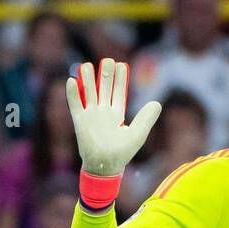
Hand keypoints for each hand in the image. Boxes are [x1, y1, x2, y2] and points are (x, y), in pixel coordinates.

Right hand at [66, 58, 160, 176]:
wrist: (105, 167)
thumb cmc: (122, 153)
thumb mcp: (138, 134)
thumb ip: (146, 118)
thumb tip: (157, 103)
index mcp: (117, 114)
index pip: (118, 92)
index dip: (120, 79)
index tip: (121, 64)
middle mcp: (103, 112)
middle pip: (103, 88)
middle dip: (105, 74)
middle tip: (107, 60)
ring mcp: (90, 116)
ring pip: (88, 92)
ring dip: (87, 79)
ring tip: (87, 65)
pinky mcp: (79, 121)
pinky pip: (75, 104)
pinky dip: (72, 93)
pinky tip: (71, 80)